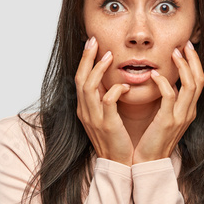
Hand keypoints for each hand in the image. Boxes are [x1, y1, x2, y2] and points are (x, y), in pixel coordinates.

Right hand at [75, 36, 133, 164]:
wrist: (119, 163)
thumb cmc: (116, 139)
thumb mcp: (106, 116)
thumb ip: (106, 99)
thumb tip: (112, 80)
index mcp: (84, 108)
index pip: (80, 79)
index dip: (84, 61)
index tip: (91, 44)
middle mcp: (85, 111)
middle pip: (80, 79)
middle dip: (86, 58)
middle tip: (93, 41)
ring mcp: (94, 118)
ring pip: (88, 87)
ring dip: (98, 70)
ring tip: (109, 55)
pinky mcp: (107, 125)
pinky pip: (107, 102)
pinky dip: (114, 91)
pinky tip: (124, 85)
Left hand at [132, 41, 203, 163]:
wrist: (148, 162)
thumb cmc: (152, 140)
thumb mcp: (164, 117)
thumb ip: (168, 101)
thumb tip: (166, 82)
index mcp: (188, 110)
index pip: (199, 81)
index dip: (194, 63)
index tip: (186, 48)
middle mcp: (189, 112)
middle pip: (200, 79)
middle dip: (193, 59)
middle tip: (184, 44)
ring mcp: (180, 117)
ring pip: (191, 85)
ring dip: (183, 66)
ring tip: (174, 53)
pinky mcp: (168, 121)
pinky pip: (170, 96)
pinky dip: (164, 82)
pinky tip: (155, 74)